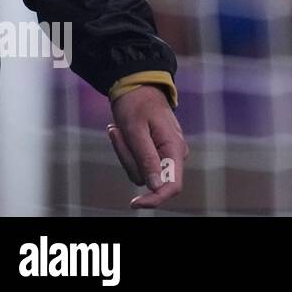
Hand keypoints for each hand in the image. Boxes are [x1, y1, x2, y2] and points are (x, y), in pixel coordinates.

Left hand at [107, 86, 188, 208]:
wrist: (138, 87)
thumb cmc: (137, 105)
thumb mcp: (136, 131)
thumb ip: (146, 159)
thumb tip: (156, 187)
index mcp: (174, 149)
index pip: (172, 186)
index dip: (155, 199)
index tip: (134, 203)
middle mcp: (175, 154)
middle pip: (148, 179)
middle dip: (127, 161)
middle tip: (116, 134)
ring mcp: (166, 154)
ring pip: (139, 172)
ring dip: (124, 154)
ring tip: (118, 130)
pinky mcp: (156, 153)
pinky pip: (137, 164)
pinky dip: (125, 151)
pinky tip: (122, 132)